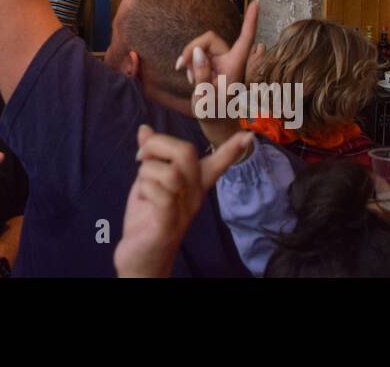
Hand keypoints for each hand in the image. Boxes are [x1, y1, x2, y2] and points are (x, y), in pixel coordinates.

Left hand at [114, 126, 252, 276]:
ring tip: (141, 186)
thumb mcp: (148, 182)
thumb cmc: (147, 218)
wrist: (140, 259)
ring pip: (170, 172)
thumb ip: (151, 157)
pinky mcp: (169, 224)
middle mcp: (194, 196)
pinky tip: (142, 200)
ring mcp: (184, 210)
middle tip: (141, 156)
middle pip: (186, 152)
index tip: (249, 135)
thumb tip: (145, 129)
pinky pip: (162, 194)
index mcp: (192, 184)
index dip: (231, 149)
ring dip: (146, 172)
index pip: (216, 163)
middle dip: (158, 144)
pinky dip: (145, 189)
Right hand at [176, 0, 262, 147]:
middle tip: (181, 67)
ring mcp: (220, 62)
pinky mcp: (212, 65)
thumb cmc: (213, 114)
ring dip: (191, 62)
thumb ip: (201, 74)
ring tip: (193, 83)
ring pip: (199, 48)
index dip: (250, 20)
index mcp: (235, 66)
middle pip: (208, 39)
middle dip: (192, 49)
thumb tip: (196, 52)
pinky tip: (193, 81)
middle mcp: (229, 60)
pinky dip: (191, 65)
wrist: (215, 126)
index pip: (245, 38)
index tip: (257, 2)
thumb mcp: (205, 98)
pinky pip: (196, 56)